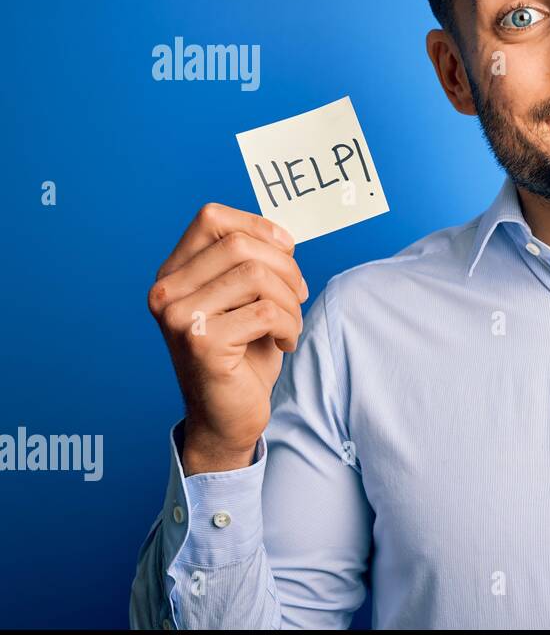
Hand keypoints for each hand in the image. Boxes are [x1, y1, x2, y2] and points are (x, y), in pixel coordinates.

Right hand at [147, 203, 307, 473]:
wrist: (227, 417)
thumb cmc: (242, 354)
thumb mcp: (247, 298)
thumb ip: (254, 261)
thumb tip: (282, 235)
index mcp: (173, 272)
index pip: (211, 217)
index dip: (258, 226)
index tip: (287, 251)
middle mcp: (166, 291)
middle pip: (240, 245)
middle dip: (286, 268)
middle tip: (298, 297)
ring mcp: (178, 316)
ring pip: (257, 277)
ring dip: (290, 302)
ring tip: (290, 325)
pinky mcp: (200, 342)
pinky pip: (266, 312)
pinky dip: (289, 326)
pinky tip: (284, 343)